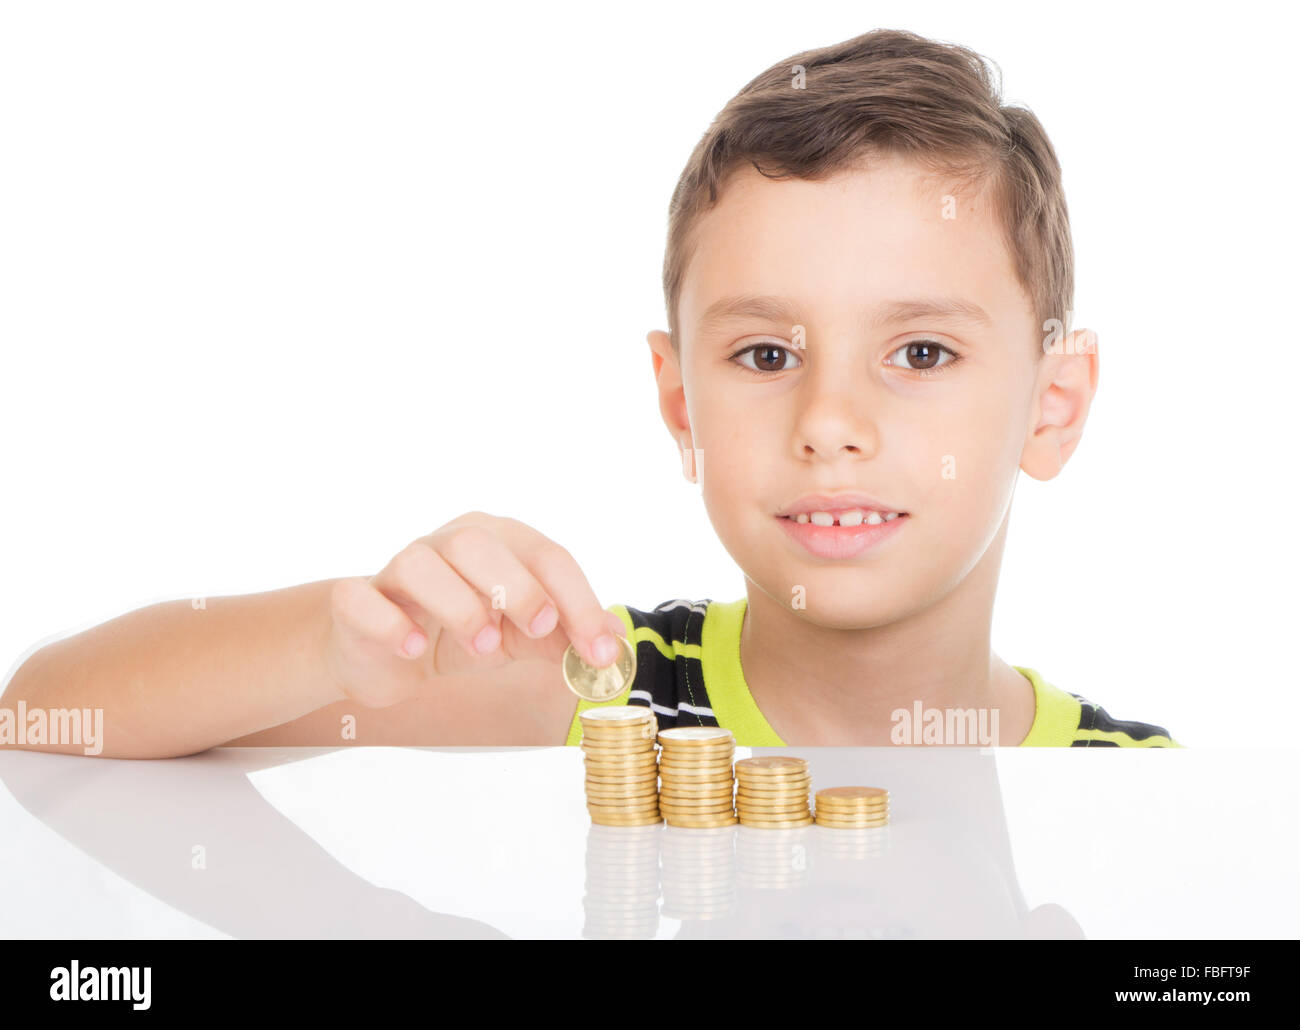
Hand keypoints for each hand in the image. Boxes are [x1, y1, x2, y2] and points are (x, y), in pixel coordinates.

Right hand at [324, 511, 627, 706]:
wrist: (385, 653)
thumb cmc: (460, 632)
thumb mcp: (520, 637)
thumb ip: (564, 637)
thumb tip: (614, 645)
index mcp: (498, 543)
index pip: (546, 556)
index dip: (578, 602)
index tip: (599, 650)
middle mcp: (447, 545)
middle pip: (479, 543)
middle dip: (516, 586)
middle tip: (539, 629)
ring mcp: (396, 569)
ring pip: (421, 562)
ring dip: (458, 604)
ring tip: (482, 646)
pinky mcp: (356, 600)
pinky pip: (364, 598)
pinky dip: (390, 622)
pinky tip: (413, 647)